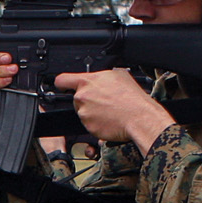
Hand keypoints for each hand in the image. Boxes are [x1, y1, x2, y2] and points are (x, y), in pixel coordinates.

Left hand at [54, 68, 173, 151]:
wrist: (139, 117)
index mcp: (87, 82)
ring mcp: (84, 114)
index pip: (62, 80)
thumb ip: (103, 74)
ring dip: (93, 112)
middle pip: (77, 98)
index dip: (62, 83)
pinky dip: (98, 123)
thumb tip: (102, 76)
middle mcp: (82, 97)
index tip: (63, 86)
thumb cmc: (132, 97)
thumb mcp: (119, 74)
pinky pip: (89, 124)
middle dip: (87, 99)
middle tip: (104, 100)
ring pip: (84, 112)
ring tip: (110, 110)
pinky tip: (110, 119)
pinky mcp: (88, 128)